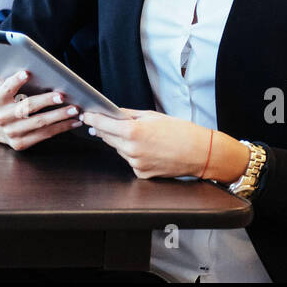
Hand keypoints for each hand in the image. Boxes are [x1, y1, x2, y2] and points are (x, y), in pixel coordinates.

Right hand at [0, 70, 83, 150]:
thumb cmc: (4, 101)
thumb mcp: (1, 86)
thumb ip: (4, 74)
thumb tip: (11, 54)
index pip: (6, 88)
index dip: (16, 81)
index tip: (27, 72)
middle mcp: (1, 117)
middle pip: (27, 107)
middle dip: (46, 101)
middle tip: (62, 95)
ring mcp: (11, 132)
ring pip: (39, 123)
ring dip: (59, 116)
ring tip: (75, 109)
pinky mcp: (21, 144)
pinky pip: (44, 135)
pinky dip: (61, 128)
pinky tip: (73, 122)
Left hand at [82, 109, 243, 180]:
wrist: (200, 153)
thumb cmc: (181, 131)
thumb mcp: (153, 116)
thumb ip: (130, 115)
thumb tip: (113, 113)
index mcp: (133, 131)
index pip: (103, 124)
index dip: (92, 118)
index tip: (86, 114)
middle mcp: (131, 149)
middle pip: (108, 137)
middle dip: (104, 129)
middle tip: (101, 121)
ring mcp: (136, 164)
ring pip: (119, 149)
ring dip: (120, 141)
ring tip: (136, 134)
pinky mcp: (141, 174)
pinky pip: (130, 161)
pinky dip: (133, 153)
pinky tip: (146, 148)